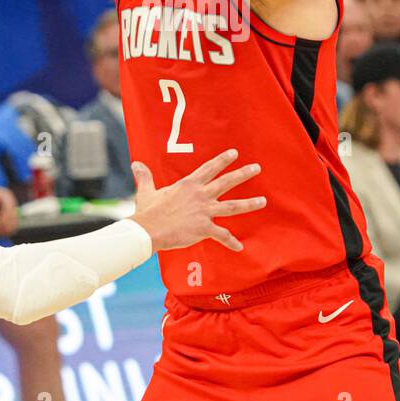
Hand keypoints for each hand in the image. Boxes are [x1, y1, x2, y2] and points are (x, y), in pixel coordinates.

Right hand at [131, 148, 263, 251]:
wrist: (148, 229)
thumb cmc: (147, 211)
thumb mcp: (146, 191)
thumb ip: (144, 177)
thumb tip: (136, 163)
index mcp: (189, 185)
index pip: (209, 168)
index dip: (222, 160)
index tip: (234, 153)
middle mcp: (200, 195)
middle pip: (226, 182)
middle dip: (243, 174)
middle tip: (257, 168)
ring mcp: (204, 211)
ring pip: (232, 206)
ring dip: (249, 204)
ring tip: (263, 201)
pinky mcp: (204, 228)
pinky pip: (222, 235)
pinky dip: (231, 242)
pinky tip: (240, 247)